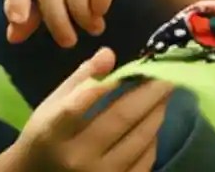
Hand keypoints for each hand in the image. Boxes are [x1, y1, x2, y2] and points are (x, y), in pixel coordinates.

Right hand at [8, 48, 171, 171]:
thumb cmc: (45, 139)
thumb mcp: (52, 106)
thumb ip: (81, 80)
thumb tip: (109, 53)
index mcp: (52, 133)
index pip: (77, 106)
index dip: (105, 85)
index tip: (133, 67)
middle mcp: (76, 158)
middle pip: (119, 119)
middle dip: (149, 93)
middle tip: (169, 75)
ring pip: (139, 140)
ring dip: (156, 114)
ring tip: (165, 95)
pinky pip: (145, 162)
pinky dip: (152, 140)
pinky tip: (152, 124)